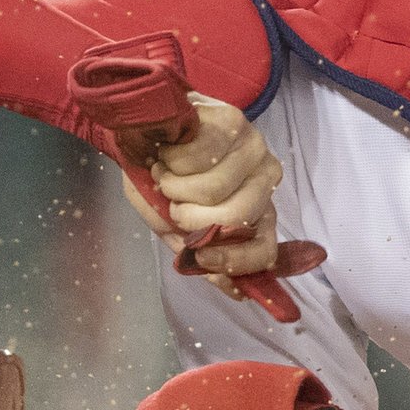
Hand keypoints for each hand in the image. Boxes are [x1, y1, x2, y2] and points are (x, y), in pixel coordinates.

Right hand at [119, 93, 285, 279]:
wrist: (145, 128)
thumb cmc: (162, 178)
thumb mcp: (173, 223)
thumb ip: (198, 252)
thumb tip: (231, 289)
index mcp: (256, 212)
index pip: (264, 249)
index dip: (234, 261)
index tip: (200, 257)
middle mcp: (265, 180)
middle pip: (236, 218)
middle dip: (189, 217)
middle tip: (171, 202)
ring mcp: (253, 148)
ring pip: (214, 189)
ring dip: (174, 186)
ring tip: (165, 175)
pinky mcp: (233, 120)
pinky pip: (199, 156)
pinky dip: (172, 161)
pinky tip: (168, 154)